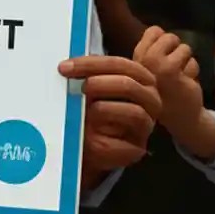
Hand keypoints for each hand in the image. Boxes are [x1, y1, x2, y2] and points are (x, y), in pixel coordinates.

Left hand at [59, 55, 159, 189]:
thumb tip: (67, 66)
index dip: (92, 64)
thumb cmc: (91, 110)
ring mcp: (145, 125)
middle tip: (81, 88)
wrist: (86, 145)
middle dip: (100, 84)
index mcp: (140, 78)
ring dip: (104, 109)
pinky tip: (88, 135)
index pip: (119, 65)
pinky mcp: (137, 149)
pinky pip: (123, 143)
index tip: (65, 67)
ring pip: (133, 112)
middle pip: (129, 85)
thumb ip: (85, 75)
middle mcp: (149, 100)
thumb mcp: (89, 88)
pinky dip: (103, 137)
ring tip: (87, 111)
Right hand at [133, 26, 203, 136]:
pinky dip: (193, 70)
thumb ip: (152, 49)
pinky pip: (191, 59)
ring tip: (179, 78)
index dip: (165, 42)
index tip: (164, 59)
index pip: (154, 31)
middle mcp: (141, 60)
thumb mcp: (152, 68)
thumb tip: (158, 30)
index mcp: (135, 57)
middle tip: (172, 70)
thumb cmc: (167, 91)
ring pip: (183, 48)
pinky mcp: (171, 70)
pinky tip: (185, 84)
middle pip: (169, 37)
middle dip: (177, 51)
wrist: (178, 118)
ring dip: (186, 62)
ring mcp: (155, 65)